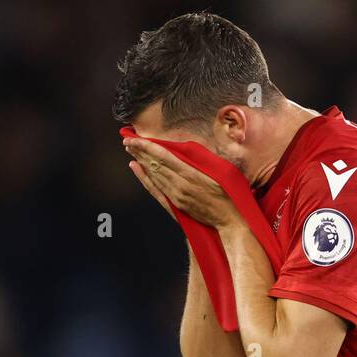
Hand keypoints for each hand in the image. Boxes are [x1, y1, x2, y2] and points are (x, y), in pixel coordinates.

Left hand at [123, 137, 239, 229]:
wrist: (228, 219)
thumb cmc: (228, 193)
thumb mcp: (218, 169)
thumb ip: (200, 158)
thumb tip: (186, 147)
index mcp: (190, 174)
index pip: (162, 156)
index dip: (146, 146)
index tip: (135, 138)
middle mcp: (179, 185)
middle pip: (154, 164)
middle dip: (139, 151)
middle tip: (127, 140)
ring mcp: (175, 196)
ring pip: (153, 175)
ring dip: (140, 161)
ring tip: (130, 150)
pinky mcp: (175, 205)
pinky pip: (155, 190)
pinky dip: (144, 178)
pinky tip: (136, 169)